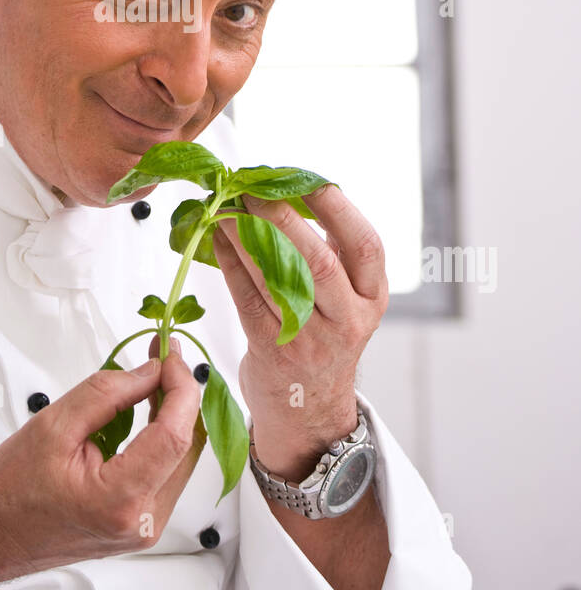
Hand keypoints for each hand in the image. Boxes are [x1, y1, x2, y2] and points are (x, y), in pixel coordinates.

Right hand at [0, 345, 203, 589]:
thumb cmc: (11, 489)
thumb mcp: (53, 426)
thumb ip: (107, 394)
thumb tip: (151, 372)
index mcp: (119, 500)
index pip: (174, 436)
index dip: (180, 388)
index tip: (169, 355)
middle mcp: (142, 521)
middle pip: (187, 447)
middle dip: (182, 394)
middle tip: (164, 355)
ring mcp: (145, 528)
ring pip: (182, 458)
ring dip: (175, 413)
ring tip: (157, 375)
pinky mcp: (141, 524)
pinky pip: (168, 471)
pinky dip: (163, 436)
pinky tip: (151, 408)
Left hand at [213, 185, 388, 478]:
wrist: (309, 411)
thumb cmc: (324, 338)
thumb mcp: (348, 300)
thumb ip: (335, 254)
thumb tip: (295, 191)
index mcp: (372, 298)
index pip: (366, 247)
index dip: (338, 209)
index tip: (307, 178)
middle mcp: (348, 320)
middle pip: (318, 262)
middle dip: (282, 218)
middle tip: (253, 186)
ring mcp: (310, 339)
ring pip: (277, 278)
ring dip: (246, 235)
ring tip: (224, 204)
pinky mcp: (272, 351)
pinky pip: (246, 297)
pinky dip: (230, 262)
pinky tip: (216, 237)